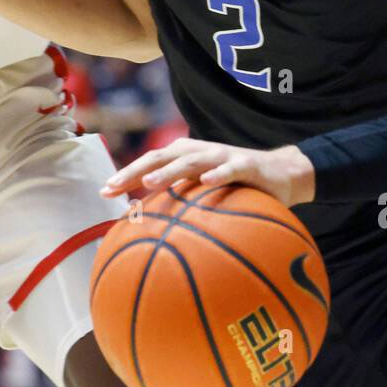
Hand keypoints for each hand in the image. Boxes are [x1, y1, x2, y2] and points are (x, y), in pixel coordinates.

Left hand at [101, 138, 315, 206]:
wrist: (283, 174)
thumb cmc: (238, 187)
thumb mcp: (207, 195)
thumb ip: (182, 205)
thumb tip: (150, 234)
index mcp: (186, 157)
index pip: (149, 162)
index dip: (126, 174)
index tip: (104, 192)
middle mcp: (199, 152)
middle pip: (161, 156)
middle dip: (135, 170)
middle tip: (113, 186)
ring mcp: (222, 156)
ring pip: (191, 160)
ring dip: (169, 170)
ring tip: (149, 182)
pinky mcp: (247, 164)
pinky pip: (231, 168)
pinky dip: (219, 173)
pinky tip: (207, 182)